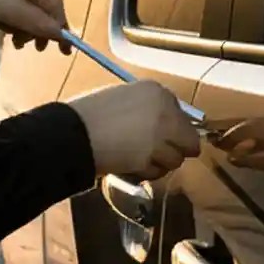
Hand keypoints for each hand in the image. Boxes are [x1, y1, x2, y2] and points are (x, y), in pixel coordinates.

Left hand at [0, 0, 70, 54]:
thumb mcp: (16, 13)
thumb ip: (40, 25)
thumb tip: (65, 38)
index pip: (60, 13)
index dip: (61, 34)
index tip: (63, 52)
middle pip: (50, 15)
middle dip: (38, 32)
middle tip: (22, 44)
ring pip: (38, 16)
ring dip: (27, 30)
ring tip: (14, 39)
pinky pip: (28, 12)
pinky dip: (21, 23)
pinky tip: (10, 30)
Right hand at [66, 80, 201, 179]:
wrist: (74, 132)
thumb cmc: (91, 112)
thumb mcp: (124, 98)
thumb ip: (148, 110)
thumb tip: (162, 126)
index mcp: (157, 91)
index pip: (182, 115)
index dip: (172, 129)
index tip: (159, 135)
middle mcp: (166, 111)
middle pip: (189, 139)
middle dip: (174, 148)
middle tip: (154, 153)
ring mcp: (161, 135)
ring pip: (176, 159)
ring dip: (160, 163)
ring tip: (138, 159)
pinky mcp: (152, 158)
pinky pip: (158, 171)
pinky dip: (147, 172)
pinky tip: (130, 165)